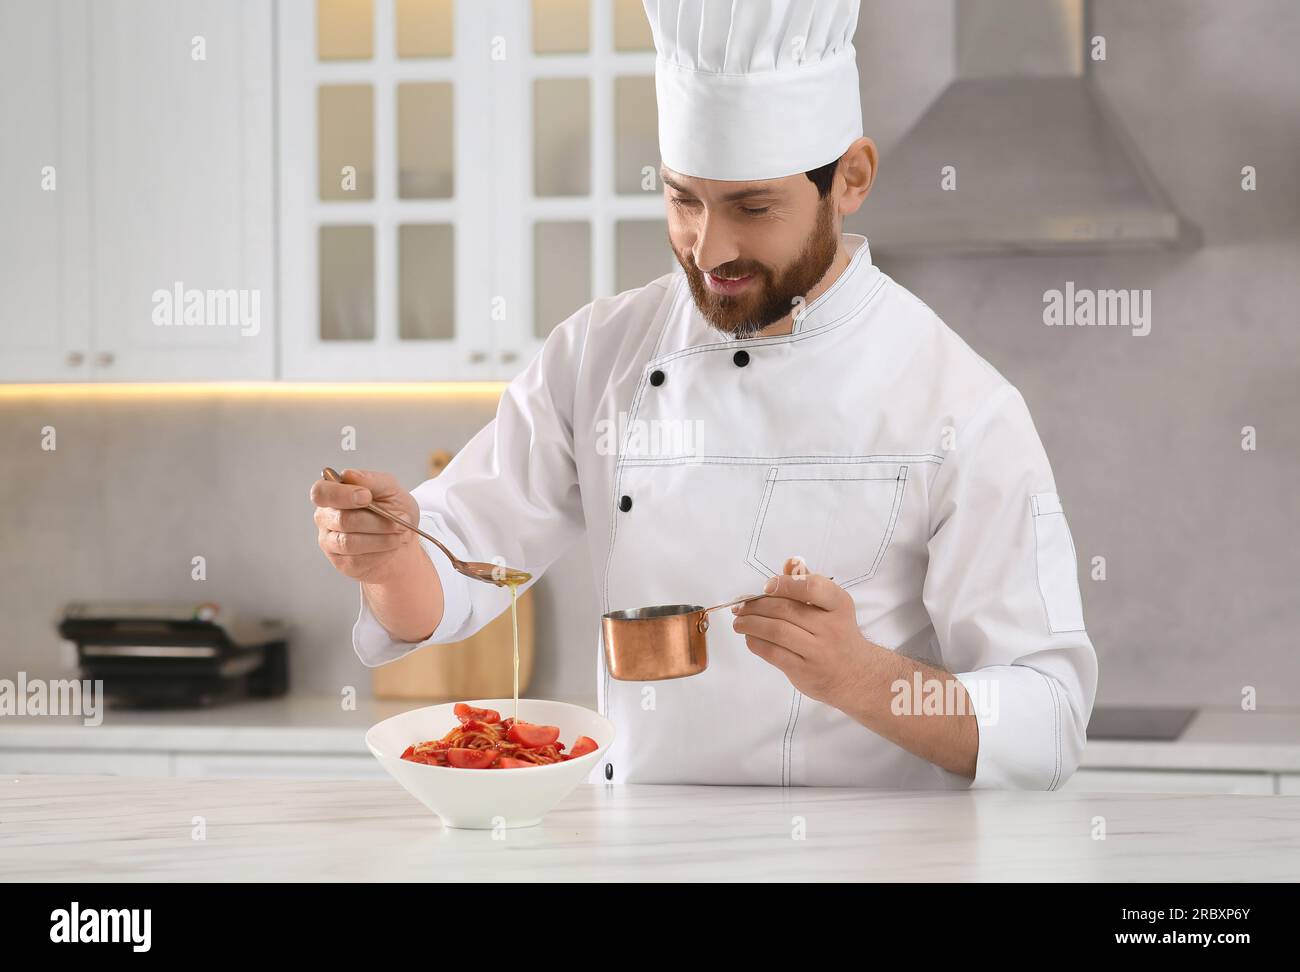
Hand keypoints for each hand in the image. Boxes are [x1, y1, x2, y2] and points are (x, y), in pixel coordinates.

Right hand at [311, 468, 420, 584]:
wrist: (403, 538)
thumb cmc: (393, 509)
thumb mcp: (391, 489)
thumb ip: (372, 480)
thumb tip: (349, 475)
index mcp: (333, 493)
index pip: (321, 492)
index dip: (342, 495)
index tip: (367, 496)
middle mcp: (326, 517)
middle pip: (341, 520)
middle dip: (375, 521)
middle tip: (398, 521)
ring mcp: (330, 541)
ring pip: (349, 542)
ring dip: (380, 538)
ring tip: (399, 533)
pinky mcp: (341, 561)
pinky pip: (357, 559)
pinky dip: (380, 551)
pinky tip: (391, 545)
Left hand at [732, 557, 877, 705]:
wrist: (856, 674)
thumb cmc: (837, 633)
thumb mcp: (832, 606)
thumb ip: (809, 583)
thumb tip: (790, 562)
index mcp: (839, 605)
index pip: (813, 588)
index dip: (786, 584)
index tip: (766, 587)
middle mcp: (832, 627)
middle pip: (786, 610)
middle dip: (757, 605)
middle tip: (741, 605)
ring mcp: (819, 651)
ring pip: (777, 631)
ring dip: (751, 624)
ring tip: (739, 621)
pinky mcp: (805, 671)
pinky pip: (773, 653)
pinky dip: (756, 642)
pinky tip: (750, 637)